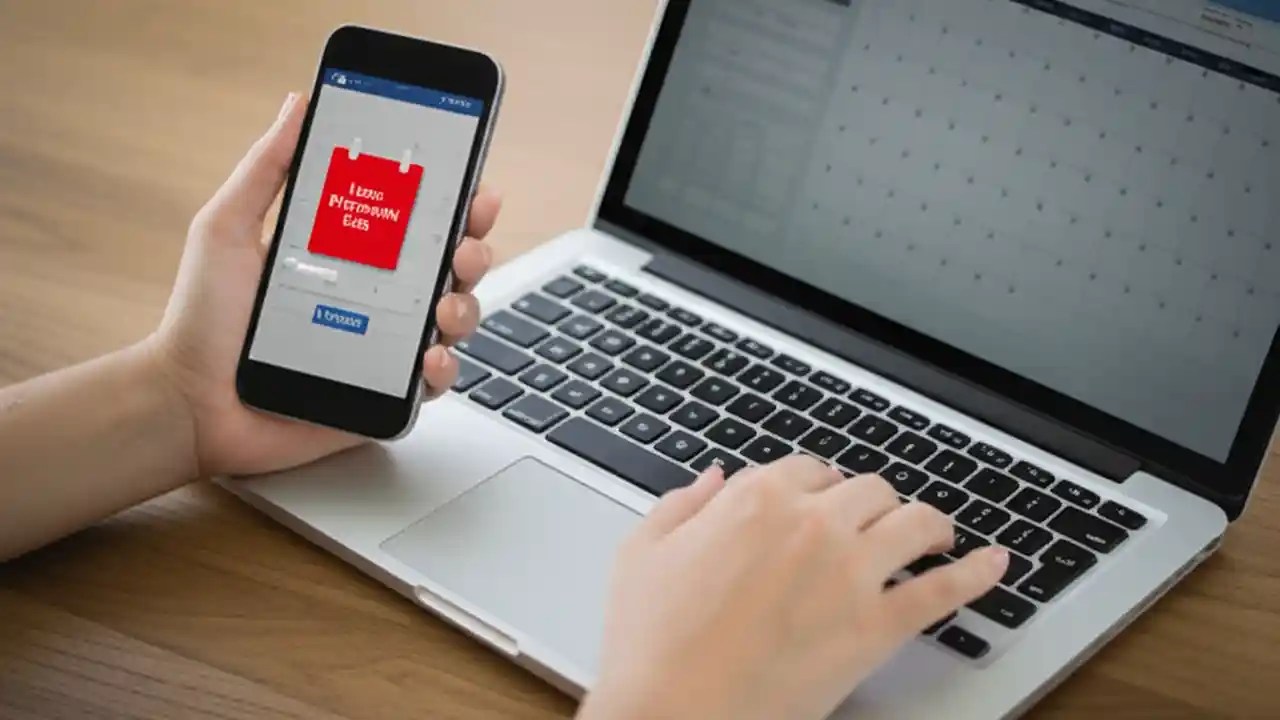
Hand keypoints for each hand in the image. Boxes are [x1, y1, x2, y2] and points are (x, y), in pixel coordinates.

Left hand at [150, 92, 500, 475]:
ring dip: (465, 306)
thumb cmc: (203, 318)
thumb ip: (267, 167)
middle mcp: (377, 298)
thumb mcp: (229, 228)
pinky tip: (427, 357)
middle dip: (473, 250)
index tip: (472, 185)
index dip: (455, 203)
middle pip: (451, 267)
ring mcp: (385, 347)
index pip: (418, 222)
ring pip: (455, 320)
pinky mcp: (385, 395)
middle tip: (462, 248)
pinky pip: (435, 381)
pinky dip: (443, 369)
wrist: (189, 402)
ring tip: (442, 308)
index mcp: (352, 255)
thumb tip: (299, 103)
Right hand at [579, 458, 1007, 719]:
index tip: (822, 501)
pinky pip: (945, 589)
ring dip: (928, 522)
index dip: (818, 486)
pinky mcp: (878, 626)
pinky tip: (995, 563)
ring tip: (937, 533)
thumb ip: (680, 504)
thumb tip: (712, 478)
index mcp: (754, 499)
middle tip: (872, 521)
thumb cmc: (650, 644)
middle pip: (867, 490)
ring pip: (915, 522)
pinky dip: (978, 573)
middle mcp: (812, 524)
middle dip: (871, 503)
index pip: (809, 470)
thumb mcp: (641, 553)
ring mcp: (852, 572)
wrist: (674, 714)